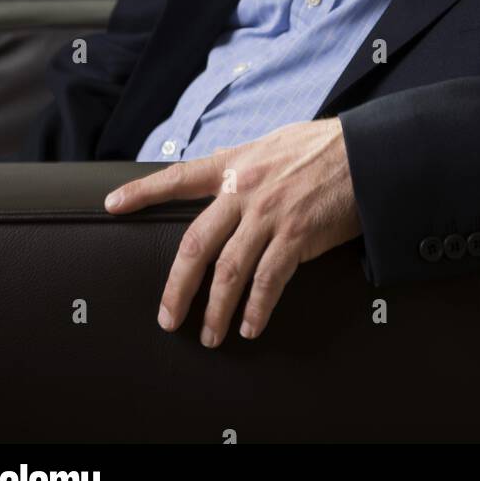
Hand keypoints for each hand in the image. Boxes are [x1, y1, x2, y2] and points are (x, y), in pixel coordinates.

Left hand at [103, 118, 361, 345]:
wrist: (365, 153)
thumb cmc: (322, 148)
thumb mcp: (273, 145)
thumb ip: (245, 166)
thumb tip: (225, 182)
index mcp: (236, 163)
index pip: (179, 176)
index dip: (143, 191)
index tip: (113, 204)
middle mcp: (245, 189)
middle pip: (195, 244)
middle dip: (176, 287)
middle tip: (167, 319)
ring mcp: (270, 214)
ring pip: (228, 272)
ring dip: (216, 310)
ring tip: (209, 335)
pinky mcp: (297, 235)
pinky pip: (268, 281)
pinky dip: (257, 309)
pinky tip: (251, 325)